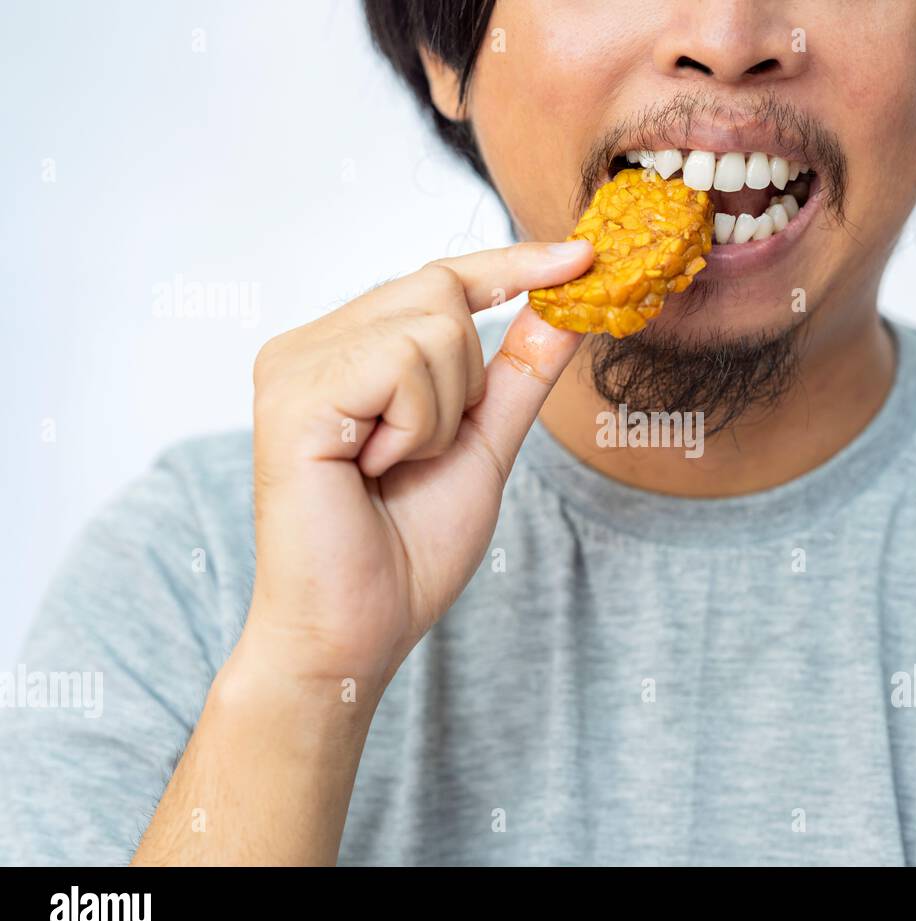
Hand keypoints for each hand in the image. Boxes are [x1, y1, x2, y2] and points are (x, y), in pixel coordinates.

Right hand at [241, 240, 592, 692]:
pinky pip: (402, 363)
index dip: (513, 263)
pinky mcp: (292, 393)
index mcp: (346, 351)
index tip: (583, 256)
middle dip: (466, 380)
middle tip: (420, 452)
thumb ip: (519, 373)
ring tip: (390, 467)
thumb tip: (568, 308)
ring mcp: (293, 363)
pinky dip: (417, 426)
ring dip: (441, 413)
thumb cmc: (407, 549)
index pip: (439, 279)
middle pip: (441, 290)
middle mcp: (310, 344)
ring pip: (432, 324)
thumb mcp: (484, 444)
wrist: (357, 630)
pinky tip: (371, 470)